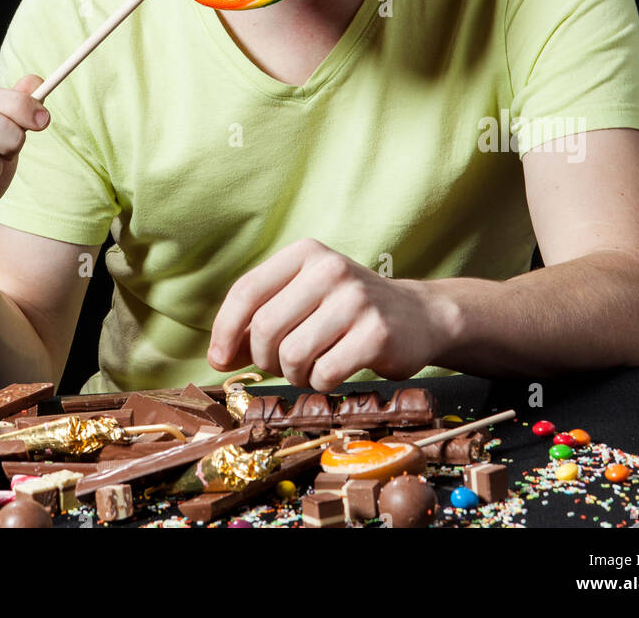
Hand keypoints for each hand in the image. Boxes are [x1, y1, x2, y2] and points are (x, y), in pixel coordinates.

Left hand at [206, 238, 445, 392]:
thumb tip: (219, 356)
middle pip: (265, 328)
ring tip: (311, 367)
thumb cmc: (348, 310)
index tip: (220, 358)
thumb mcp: (304, 298)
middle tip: (281, 365)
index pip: (246, 291)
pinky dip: (321, 384)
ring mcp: (355, 299)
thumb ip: (261, 319)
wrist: (419, 316)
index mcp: (305, 254)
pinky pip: (325, 374)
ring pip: (292, 355)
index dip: (225, 330)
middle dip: (265, 359)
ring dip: (295, 374)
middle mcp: (329, 269)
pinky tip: (335, 371)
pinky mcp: (376, 333)